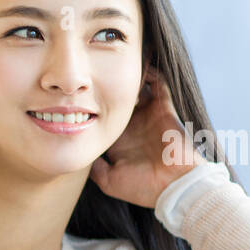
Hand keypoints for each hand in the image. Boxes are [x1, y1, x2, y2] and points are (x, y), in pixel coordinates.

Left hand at [89, 65, 200, 207]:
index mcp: (119, 139)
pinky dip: (149, 71)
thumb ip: (93, 167)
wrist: (175, 185)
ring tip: (110, 62)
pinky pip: (158, 82)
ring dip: (126, 77)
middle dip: (104, 86)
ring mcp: (148, 114)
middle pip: (116, 99)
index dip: (88, 108)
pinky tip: (135, 63)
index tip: (73, 96)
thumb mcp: (109, 181)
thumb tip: (80, 154)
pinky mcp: (164, 107)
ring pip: (135, 88)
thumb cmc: (143, 187)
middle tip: (91, 71)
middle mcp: (132, 124)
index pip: (101, 118)